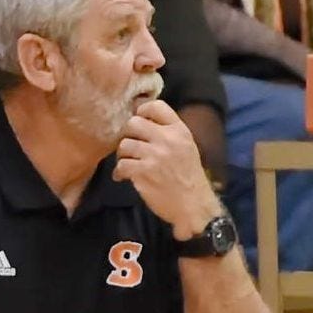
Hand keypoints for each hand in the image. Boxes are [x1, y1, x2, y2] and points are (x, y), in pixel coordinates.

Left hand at [115, 99, 222, 238]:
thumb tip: (145, 121)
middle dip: (128, 134)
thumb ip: (169, 134)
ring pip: (124, 144)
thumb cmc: (190, 178)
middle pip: (134, 123)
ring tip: (127, 163)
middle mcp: (167, 139)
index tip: (139, 120)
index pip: (157, 106)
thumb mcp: (187, 148)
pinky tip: (123, 177)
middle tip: (130, 146)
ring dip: (122, 155)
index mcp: (180, 131)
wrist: (193, 206)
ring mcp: (154, 156)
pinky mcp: (143, 172)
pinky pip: (121, 164)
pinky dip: (119, 172)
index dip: (142, 110)